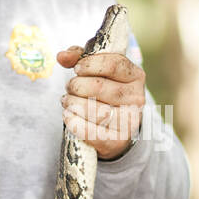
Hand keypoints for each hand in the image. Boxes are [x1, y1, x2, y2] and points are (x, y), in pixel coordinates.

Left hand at [57, 45, 144, 160]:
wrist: (115, 129)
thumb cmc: (104, 94)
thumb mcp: (97, 70)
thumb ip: (79, 58)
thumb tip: (62, 56)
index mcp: (135, 76)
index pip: (113, 64)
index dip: (89, 64)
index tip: (76, 69)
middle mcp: (136, 98)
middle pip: (99, 87)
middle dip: (76, 85)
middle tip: (70, 88)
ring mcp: (129, 121)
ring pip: (94, 110)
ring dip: (72, 103)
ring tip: (67, 102)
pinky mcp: (117, 141)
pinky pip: (90, 132)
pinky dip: (74, 123)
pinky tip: (68, 116)